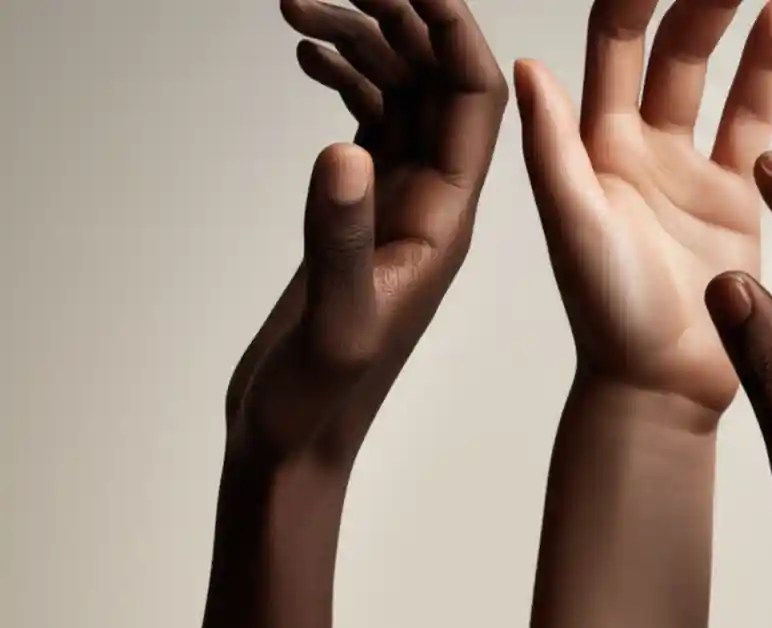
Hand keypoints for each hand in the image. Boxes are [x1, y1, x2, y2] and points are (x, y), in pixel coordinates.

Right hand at [226, 0, 505, 468]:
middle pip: (437, 83)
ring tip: (297, 6)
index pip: (474, 103)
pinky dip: (345, 81)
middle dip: (396, 21)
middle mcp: (435, 203)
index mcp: (447, 221)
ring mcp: (400, 204)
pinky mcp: (364, 212)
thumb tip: (345, 149)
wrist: (297, 439)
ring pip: (399, 96)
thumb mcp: (334, 324)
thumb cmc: (320, 401)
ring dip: (361, 43)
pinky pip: (371, 125)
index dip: (451, 33)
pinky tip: (309, 55)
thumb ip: (341, 241)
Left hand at [515, 0, 771, 412]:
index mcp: (591, 147)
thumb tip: (528, 65)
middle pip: (664, 48)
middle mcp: (637, 147)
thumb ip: (554, 148)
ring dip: (728, 20)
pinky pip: (750, 119)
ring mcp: (686, 168)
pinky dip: (766, 71)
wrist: (662, 382)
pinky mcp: (733, 195)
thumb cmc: (609, 314)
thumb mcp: (574, 226)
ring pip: (708, 73)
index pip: (612, 45)